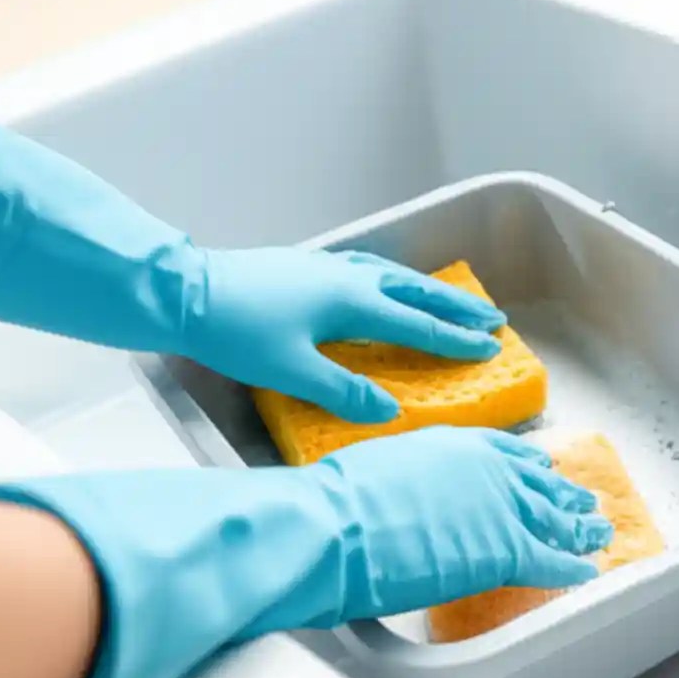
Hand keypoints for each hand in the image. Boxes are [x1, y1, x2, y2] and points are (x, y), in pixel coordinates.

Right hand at [0, 426, 610, 677]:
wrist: (330, 523)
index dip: (527, 463)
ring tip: (595, 531)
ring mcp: (494, 505)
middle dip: (561, 494)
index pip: (501, 451)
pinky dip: (569, 566)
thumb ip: (406, 476)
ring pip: (550, 515)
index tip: (544, 465)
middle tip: (583, 501)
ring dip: (576, 526)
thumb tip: (402, 490)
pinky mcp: (500, 546)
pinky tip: (586, 570)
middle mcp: (481, 467)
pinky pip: (547, 558)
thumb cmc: (332, 500)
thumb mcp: (375, 467)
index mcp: (449, 442)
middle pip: (534, 482)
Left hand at [185, 249, 505, 422]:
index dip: (455, 339)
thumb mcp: (290, 371)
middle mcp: (349, 277)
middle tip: (493, 317)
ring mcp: (328, 266)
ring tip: (453, 300)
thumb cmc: (236, 331)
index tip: (490, 347)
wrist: (185, 291)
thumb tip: (390, 412)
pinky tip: (386, 283)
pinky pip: (369, 267)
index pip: (417, 325)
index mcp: (352, 302)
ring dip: (429, 289)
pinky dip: (393, 277)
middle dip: (457, 306)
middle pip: (417, 292)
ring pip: (394, 274)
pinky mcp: (308, 265)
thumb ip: (342, 391)